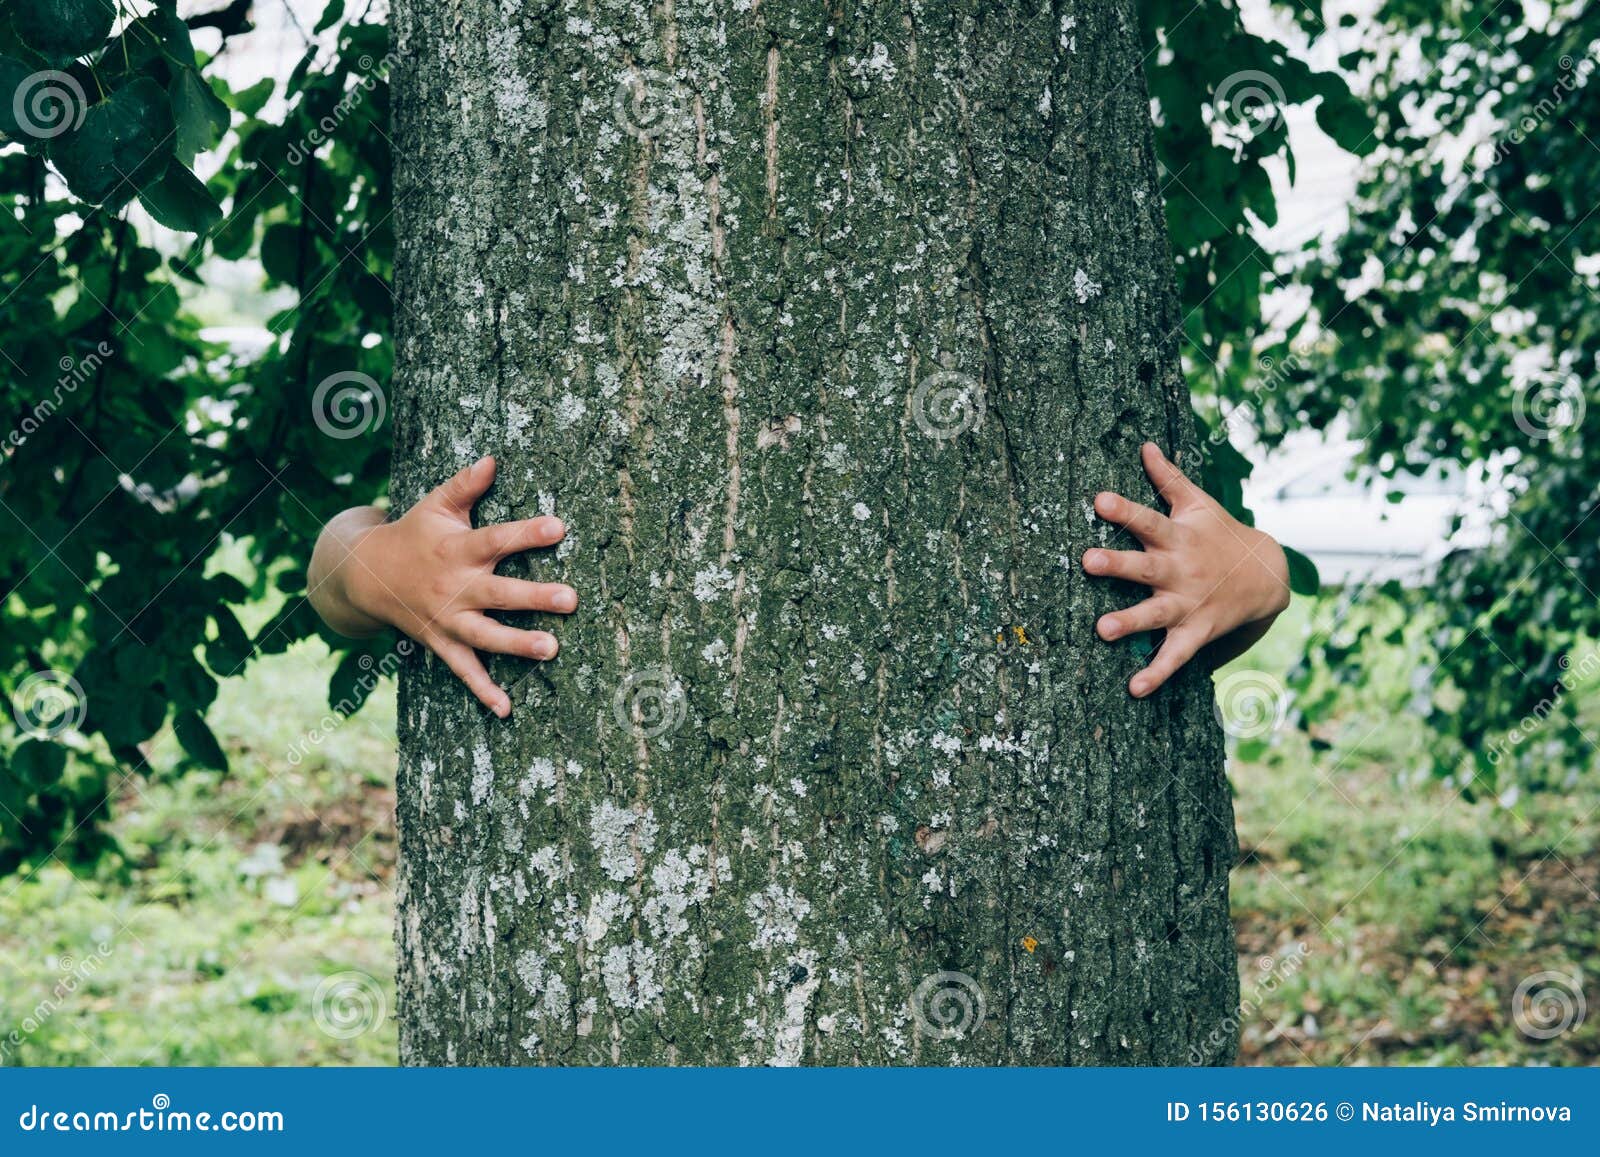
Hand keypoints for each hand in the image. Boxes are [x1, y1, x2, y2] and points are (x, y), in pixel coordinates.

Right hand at [308, 456, 576, 716]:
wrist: (365, 576)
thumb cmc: (414, 534)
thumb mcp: (436, 505)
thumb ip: (465, 485)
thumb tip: (493, 458)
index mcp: (458, 549)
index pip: (496, 539)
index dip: (527, 533)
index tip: (560, 526)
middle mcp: (455, 586)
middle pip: (499, 593)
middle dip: (534, 597)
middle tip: (571, 599)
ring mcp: (448, 619)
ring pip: (486, 635)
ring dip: (517, 644)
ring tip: (551, 649)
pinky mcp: (442, 643)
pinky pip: (463, 671)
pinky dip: (483, 691)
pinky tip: (507, 709)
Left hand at [1082, 442, 1289, 697]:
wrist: (1268, 575)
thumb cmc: (1220, 534)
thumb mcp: (1198, 504)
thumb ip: (1167, 478)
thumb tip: (1144, 444)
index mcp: (1177, 537)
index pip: (1148, 519)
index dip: (1124, 510)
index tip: (1099, 499)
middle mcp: (1180, 570)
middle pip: (1145, 566)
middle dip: (1117, 563)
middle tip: (1087, 560)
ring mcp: (1187, 603)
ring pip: (1155, 613)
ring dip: (1129, 621)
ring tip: (1101, 630)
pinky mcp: (1196, 631)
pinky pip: (1175, 656)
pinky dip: (1156, 673)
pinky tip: (1134, 689)